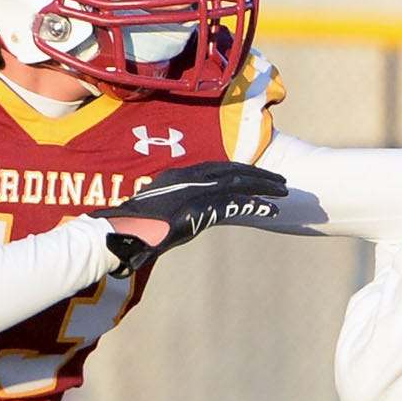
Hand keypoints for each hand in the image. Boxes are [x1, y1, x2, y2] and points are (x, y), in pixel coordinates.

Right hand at [97, 160, 287, 275]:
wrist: (118, 234)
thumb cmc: (130, 227)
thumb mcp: (157, 209)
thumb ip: (176, 205)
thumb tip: (188, 214)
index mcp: (178, 175)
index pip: (217, 166)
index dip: (242, 169)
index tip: (259, 175)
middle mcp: (187, 178)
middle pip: (233, 171)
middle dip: (259, 176)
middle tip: (281, 183)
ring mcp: (192, 192)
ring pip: (237, 184)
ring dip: (263, 188)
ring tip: (284, 194)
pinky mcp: (196, 210)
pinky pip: (232, 205)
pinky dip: (253, 206)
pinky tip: (270, 211)